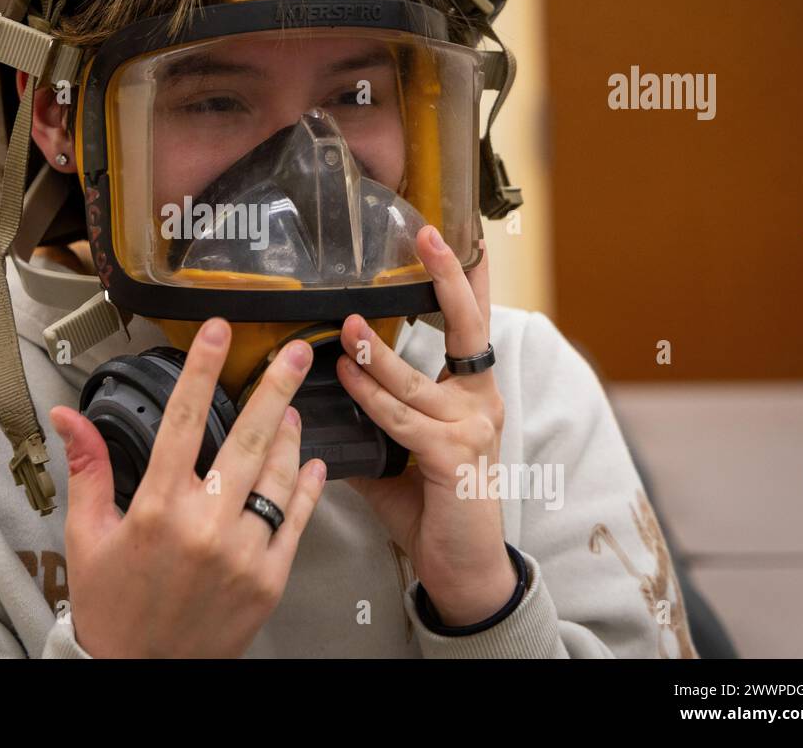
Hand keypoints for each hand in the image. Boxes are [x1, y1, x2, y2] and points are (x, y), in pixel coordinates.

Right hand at [49, 318, 328, 656]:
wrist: (140, 673)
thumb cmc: (112, 603)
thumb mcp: (87, 534)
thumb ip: (88, 468)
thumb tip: (68, 415)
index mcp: (156, 507)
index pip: (182, 420)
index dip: (202, 368)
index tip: (217, 332)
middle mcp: (204, 525)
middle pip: (247, 438)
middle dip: (275, 387)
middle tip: (296, 352)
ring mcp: (242, 553)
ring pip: (277, 476)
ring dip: (289, 435)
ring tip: (291, 407)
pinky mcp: (269, 579)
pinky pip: (295, 521)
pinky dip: (304, 487)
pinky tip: (307, 461)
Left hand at [336, 226, 516, 626]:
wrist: (462, 569)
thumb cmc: (431, 507)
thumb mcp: (398, 453)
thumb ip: (371, 419)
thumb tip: (321, 391)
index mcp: (472, 394)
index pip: (472, 325)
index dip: (468, 279)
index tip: (460, 234)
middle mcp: (481, 402)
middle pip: (466, 327)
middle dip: (448, 277)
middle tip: (429, 236)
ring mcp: (472, 427)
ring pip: (414, 378)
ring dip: (375, 352)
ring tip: (345, 327)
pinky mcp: (454, 455)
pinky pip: (400, 418)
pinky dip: (370, 398)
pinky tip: (345, 379)